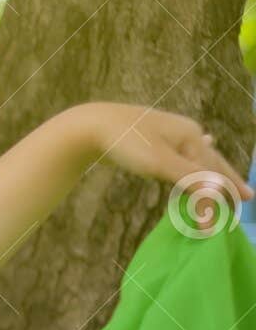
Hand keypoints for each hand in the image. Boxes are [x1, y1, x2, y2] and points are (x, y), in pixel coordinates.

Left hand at [72, 102, 253, 224]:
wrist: (89, 126)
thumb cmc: (128, 144)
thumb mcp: (162, 164)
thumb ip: (192, 182)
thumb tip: (217, 203)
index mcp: (192, 136)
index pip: (216, 169)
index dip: (228, 190)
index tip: (246, 203)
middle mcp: (185, 131)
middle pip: (211, 160)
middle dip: (227, 179)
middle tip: (246, 196)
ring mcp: (168, 132)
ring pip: (197, 156)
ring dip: (211, 169)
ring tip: (225, 176)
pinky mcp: (151, 137)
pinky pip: (181, 150)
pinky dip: (193, 155)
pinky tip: (201, 142)